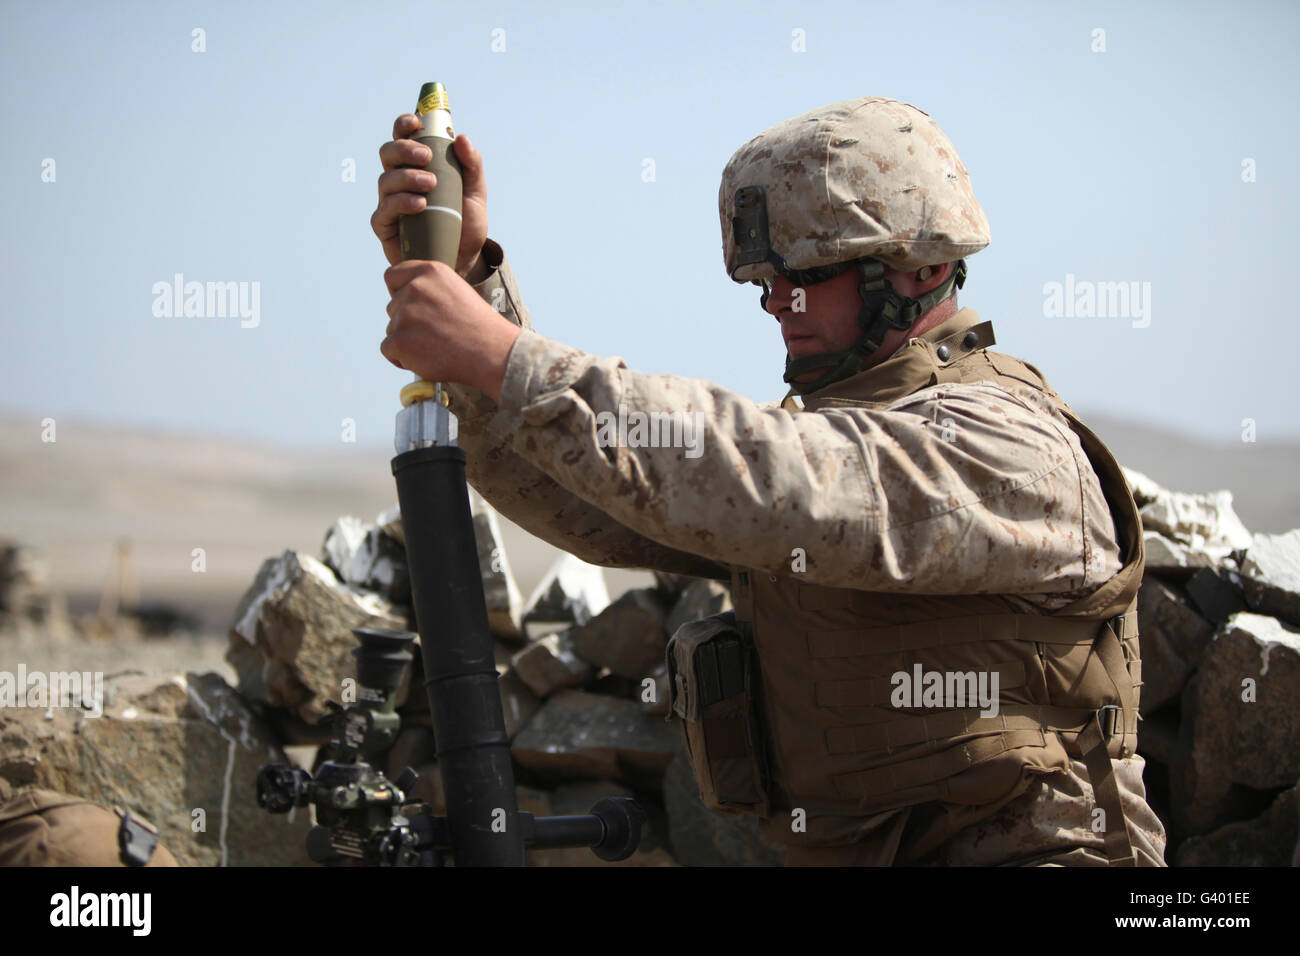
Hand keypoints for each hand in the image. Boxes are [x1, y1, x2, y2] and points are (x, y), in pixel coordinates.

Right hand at [372, 114, 489, 277]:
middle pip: (388, 153)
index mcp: (417, 166)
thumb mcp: (476, 194)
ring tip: (431, 184)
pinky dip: (401, 203)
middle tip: (427, 156)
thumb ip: (472, 165)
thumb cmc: (465, 225)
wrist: (464, 261)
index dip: (404, 125)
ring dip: (407, 177)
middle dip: (404, 149)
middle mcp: (399, 181)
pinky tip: (420, 205)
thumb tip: (461, 137)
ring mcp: (390, 203)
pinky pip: (384, 210)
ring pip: (385, 180)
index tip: (417, 122)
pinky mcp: (386, 227)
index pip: (403, 137)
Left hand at [381, 259, 521, 401]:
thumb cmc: (478, 327)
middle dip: (408, 322)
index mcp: (430, 271)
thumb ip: (430, 289)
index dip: (398, 293)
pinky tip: (426, 359)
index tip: (411, 306)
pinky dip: (402, 359)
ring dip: (407, 340)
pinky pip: (388, 349)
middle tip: (435, 334)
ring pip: (392, 329)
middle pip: (393, 307)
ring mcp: (405, 315)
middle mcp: (415, 288)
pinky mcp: (400, 341)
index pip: (392, 276)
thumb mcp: (457, 291)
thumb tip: (404, 298)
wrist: (492, 353)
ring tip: (436, 347)